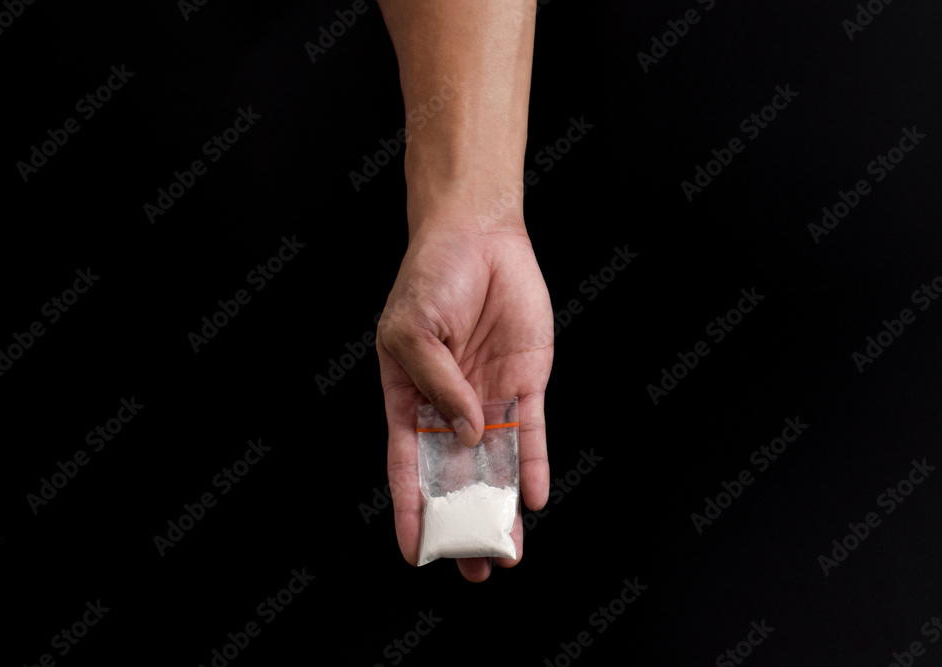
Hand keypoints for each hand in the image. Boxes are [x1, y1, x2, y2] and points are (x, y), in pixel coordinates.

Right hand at [376, 222, 553, 581]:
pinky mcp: (524, 382)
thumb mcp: (413, 331)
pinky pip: (530, 431)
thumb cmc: (430, 276)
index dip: (412, 508)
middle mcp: (449, 406)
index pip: (407, 464)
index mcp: (408, 397)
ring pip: (495, 463)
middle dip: (464, 521)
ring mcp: (488, 396)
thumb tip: (466, 434)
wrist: (477, 235)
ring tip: (508, 549)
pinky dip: (533, 463)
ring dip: (501, 505)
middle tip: (475, 565)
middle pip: (455, 476)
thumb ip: (436, 386)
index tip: (416, 550)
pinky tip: (534, 496)